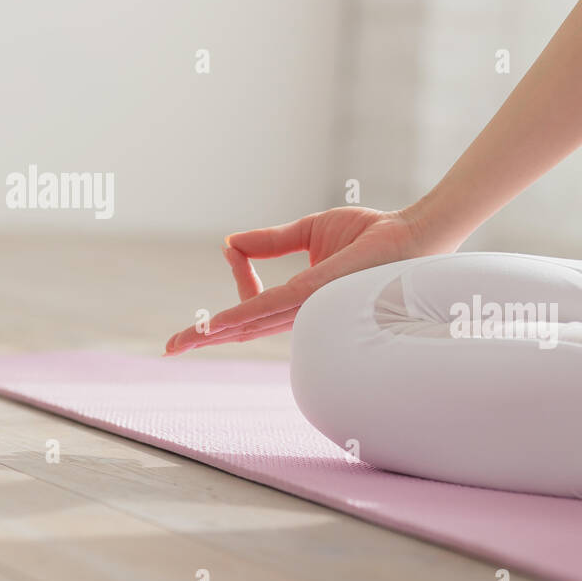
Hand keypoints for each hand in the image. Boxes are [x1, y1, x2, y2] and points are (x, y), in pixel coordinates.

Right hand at [165, 206, 448, 353]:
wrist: (410, 233)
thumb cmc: (371, 234)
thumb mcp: (309, 231)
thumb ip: (270, 240)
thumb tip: (230, 242)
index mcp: (302, 301)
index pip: (253, 305)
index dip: (234, 280)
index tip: (232, 252)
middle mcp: (305, 312)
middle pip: (246, 327)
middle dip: (207, 338)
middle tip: (171, 349)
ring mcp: (310, 306)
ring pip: (252, 322)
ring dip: (215, 333)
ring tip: (181, 344)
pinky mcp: (316, 292)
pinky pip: (270, 305)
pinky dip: (242, 313)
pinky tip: (218, 324)